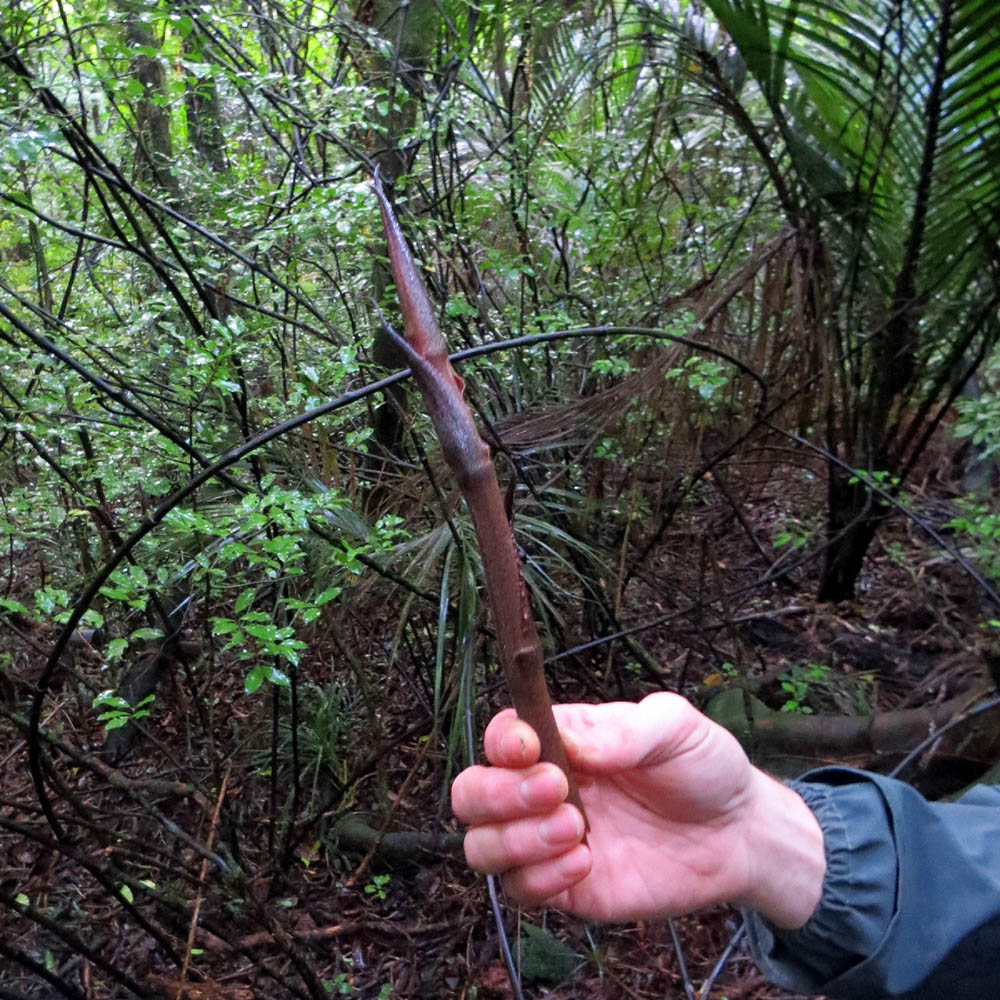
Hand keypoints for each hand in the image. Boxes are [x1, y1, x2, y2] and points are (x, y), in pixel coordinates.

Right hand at [451, 692, 824, 926]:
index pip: (500, 737)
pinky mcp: (569, 887)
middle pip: (470, 795)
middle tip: (555, 789)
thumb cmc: (702, 766)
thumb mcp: (674, 727)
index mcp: (560, 741)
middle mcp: (541, 789)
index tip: (530, 747)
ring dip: (514, 840)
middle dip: (496, 794)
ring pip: (482, 847)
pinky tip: (585, 861)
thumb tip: (568, 744)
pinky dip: (541, 878)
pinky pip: (522, 891)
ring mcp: (549, 841)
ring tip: (575, 828)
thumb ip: (623, 730)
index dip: (502, 742)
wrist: (739, 833)